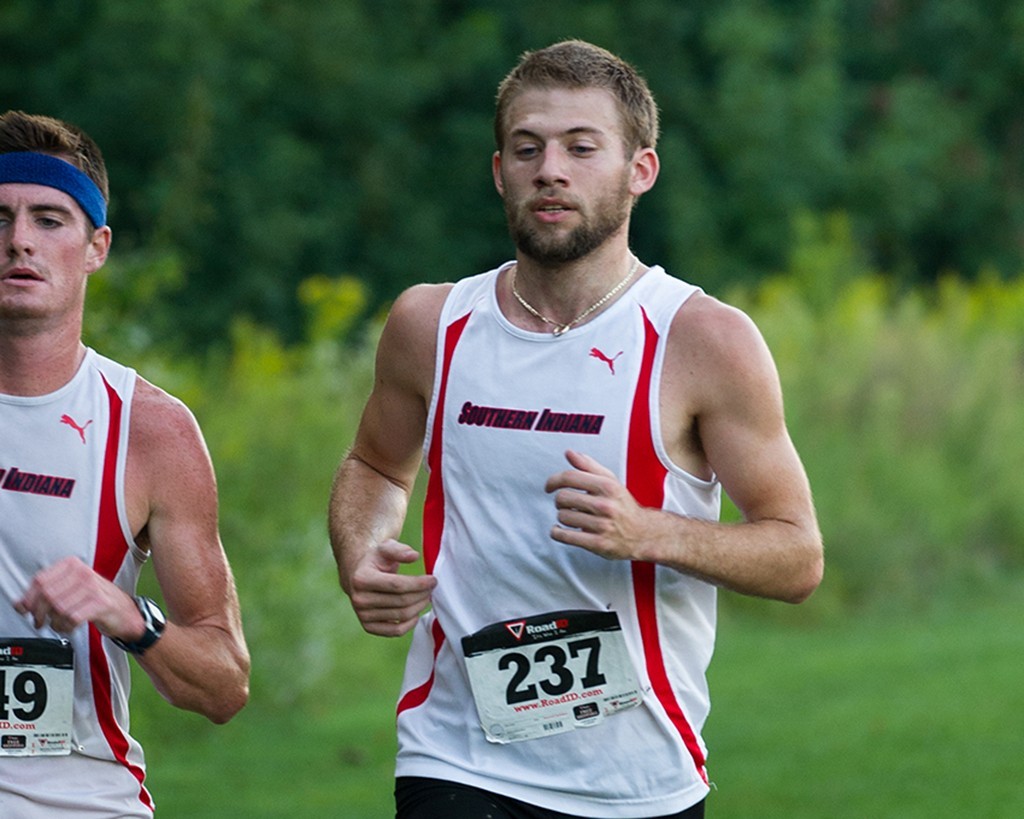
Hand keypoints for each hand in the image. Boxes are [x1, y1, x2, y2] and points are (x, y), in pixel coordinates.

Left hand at [14, 556, 142, 637]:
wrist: (125, 611)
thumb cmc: (96, 600)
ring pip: (58, 608)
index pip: (40, 581)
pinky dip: (66, 627)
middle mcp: (82, 572)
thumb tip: (20, 604)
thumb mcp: (70, 590)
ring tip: (59, 625)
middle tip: (40, 622)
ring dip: (55, 622)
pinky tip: (69, 627)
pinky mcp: (100, 603)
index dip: (29, 599)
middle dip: (40, 614)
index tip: (26, 610)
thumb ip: (45, 594)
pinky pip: (72, 618)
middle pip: (47, 595)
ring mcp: (93, 587)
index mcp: (72, 565)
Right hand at [346, 540, 436, 636]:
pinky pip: (395, 631)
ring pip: (401, 615)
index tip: (433, 580)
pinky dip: (410, 624)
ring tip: (426, 596)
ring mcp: (363, 615)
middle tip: (432, 588)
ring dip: (419, 607)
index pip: (397, 585)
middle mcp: (359, 599)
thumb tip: (414, 556)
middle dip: (422, 594)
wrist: (358, 576)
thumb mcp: (386, 548)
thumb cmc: (376, 561)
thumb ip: (400, 550)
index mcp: (362, 579)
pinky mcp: (369, 627)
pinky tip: (416, 612)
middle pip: (401, 601)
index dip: (419, 584)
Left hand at [544, 450, 652, 561]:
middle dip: (560, 501)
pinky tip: (559, 530)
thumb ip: (588, 466)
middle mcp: (605, 505)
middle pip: (563, 497)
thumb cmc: (622, 506)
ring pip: (563, 517)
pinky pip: (565, 536)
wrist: (643, 534)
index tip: (549, 487)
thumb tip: (569, 453)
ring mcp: (602, 525)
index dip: (553, 480)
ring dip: (563, 517)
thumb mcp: (610, 482)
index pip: (570, 477)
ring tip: (573, 518)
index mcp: (607, 486)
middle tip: (566, 505)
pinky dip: (557, 533)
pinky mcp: (597, 544)